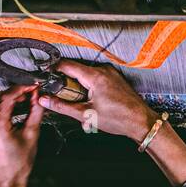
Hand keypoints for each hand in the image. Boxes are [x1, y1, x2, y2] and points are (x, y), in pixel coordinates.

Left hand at [0, 85, 43, 186]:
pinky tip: (16, 109)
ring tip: (26, 101)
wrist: (7, 177)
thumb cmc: (19, 161)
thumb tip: (38, 96)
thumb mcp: (32, 134)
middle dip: (16, 93)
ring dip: (10, 100)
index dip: (21, 89)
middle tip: (31, 93)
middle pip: (0, 98)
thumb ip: (35, 112)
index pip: (8, 97)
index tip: (32, 86)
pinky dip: (4, 108)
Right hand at [36, 60, 156, 141]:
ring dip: (77, 86)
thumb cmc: (118, 119)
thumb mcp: (85, 115)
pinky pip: (95, 78)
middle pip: (75, 70)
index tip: (44, 77)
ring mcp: (110, 73)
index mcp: (95, 76)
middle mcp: (103, 70)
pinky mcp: (114, 78)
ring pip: (85, 75)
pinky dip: (88, 87)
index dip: (52, 70)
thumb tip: (45, 100)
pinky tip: (90, 101)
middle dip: (66, 82)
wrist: (141, 121)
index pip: (66, 65)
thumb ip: (62, 106)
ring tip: (79, 103)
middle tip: (62, 96)